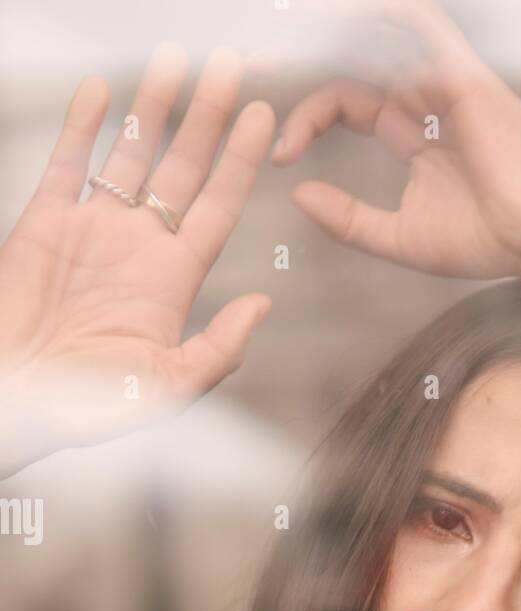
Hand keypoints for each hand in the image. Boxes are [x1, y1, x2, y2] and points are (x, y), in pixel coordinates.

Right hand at [0, 44, 275, 473]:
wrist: (21, 400)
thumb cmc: (91, 408)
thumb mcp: (169, 388)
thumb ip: (218, 350)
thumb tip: (262, 305)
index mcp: (173, 281)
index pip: (218, 208)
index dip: (240, 162)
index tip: (263, 117)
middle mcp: (139, 246)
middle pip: (183, 168)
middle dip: (207, 118)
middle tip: (231, 66)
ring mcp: (93, 230)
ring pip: (130, 154)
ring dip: (152, 107)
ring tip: (174, 59)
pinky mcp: (46, 223)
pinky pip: (68, 163)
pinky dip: (82, 125)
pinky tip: (101, 87)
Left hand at [267, 0, 520, 281]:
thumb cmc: (486, 243)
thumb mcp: (399, 238)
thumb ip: (348, 219)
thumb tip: (298, 193)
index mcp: (415, 131)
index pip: (347, 102)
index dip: (308, 119)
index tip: (280, 154)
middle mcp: (428, 98)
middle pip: (357, 57)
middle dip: (307, 52)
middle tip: (257, 54)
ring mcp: (446, 81)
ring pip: (384, 25)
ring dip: (335, 16)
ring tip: (287, 15)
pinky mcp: (464, 76)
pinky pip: (418, 22)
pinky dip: (380, 12)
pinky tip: (336, 13)